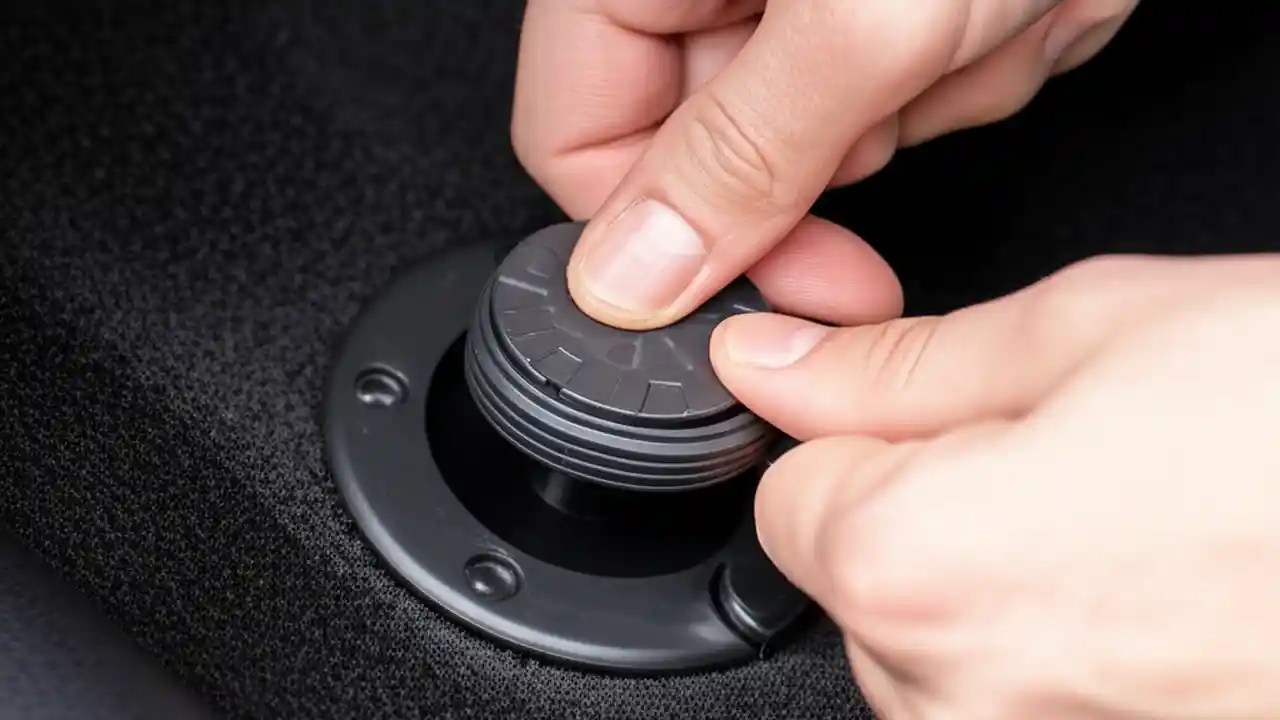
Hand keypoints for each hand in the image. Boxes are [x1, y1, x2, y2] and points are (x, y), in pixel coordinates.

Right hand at [512, 0, 1137, 329]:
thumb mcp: (857, 15)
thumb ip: (737, 156)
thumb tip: (629, 278)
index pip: (577, 138)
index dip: (671, 235)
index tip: (771, 281)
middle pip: (719, 151)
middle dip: (841, 145)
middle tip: (913, 73)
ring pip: (841, 136)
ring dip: (934, 93)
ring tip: (985, 1)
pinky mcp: (899, 4)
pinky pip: (922, 94)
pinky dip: (985, 63)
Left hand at [709, 255, 1279, 717]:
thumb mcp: (1087, 330)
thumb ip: (893, 367)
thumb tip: (775, 367)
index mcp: (917, 564)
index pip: (785, 495)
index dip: (853, 435)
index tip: (923, 406)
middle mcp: (953, 695)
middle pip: (856, 577)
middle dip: (924, 508)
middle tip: (1067, 457)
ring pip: (932, 648)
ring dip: (997, 583)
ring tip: (1134, 527)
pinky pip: (1012, 702)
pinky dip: (1058, 648)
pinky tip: (1154, 596)